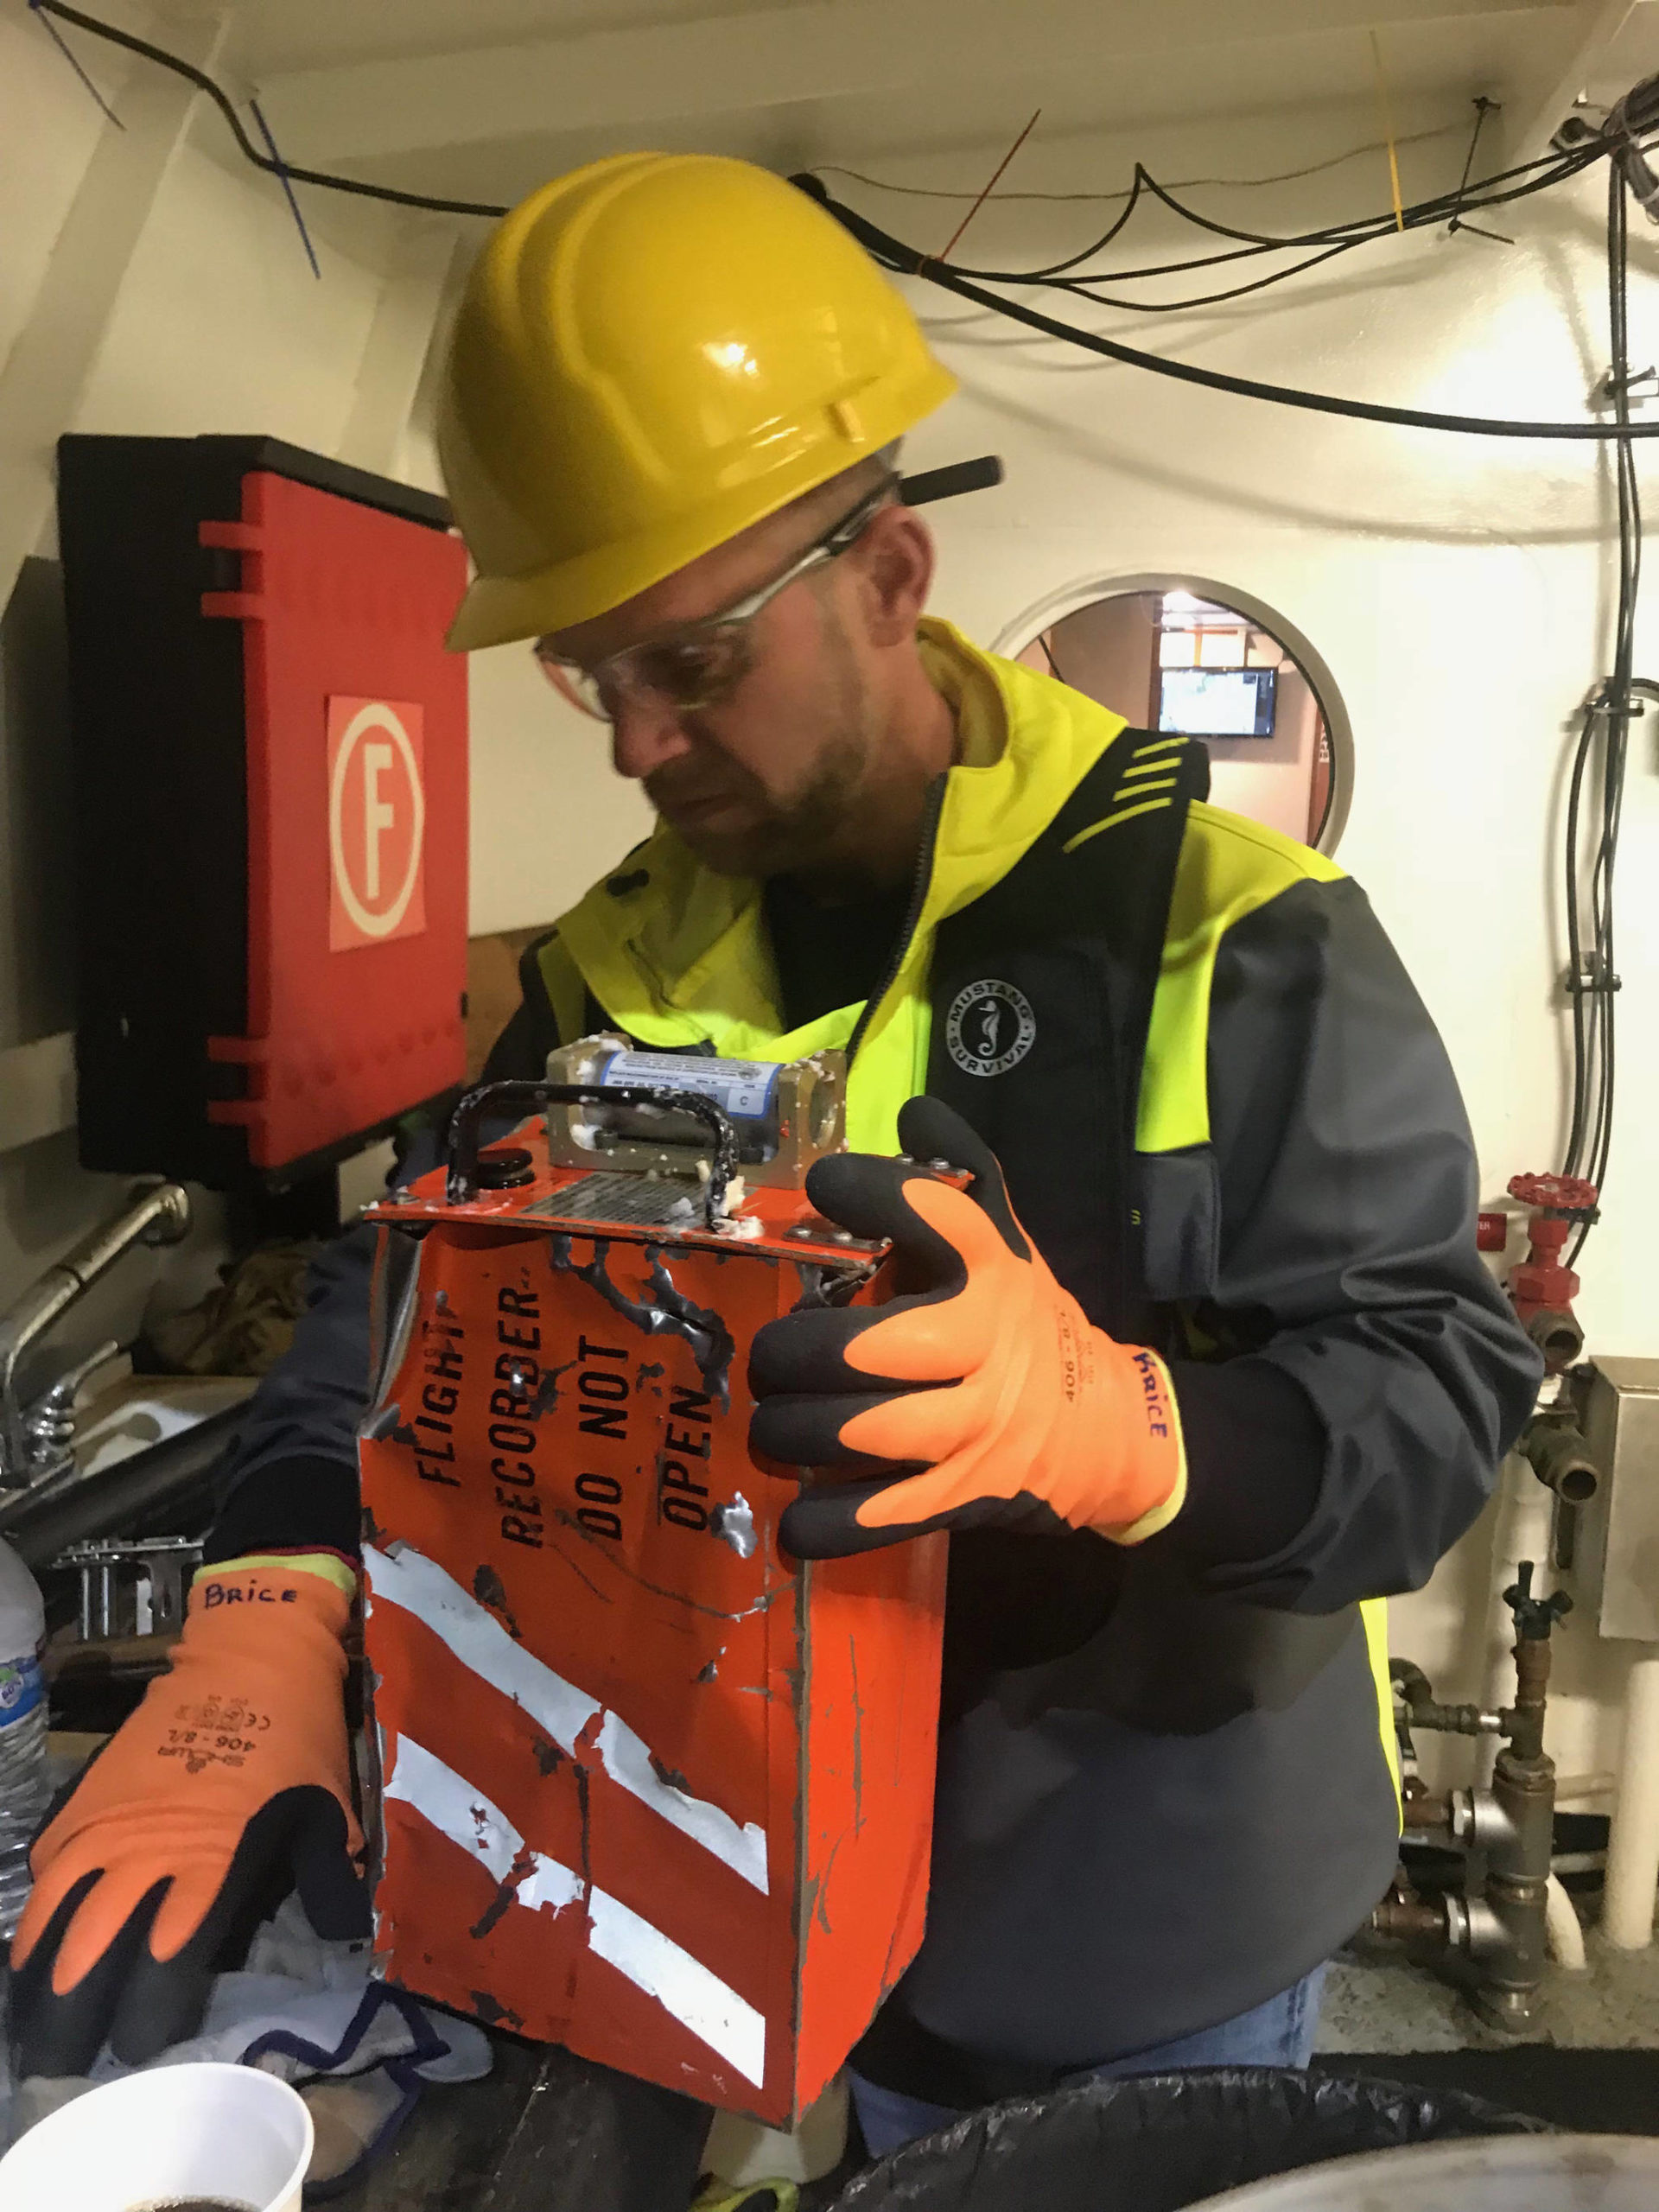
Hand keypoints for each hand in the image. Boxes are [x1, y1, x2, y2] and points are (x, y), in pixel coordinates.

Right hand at [9, 1563, 364, 2077]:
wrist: (252, 1657)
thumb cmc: (296, 1736)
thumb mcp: (329, 1809)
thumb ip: (324, 1878)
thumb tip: (341, 1935)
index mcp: (210, 1864)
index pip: (165, 1959)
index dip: (147, 2009)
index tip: (138, 2046)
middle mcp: (150, 1852)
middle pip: (96, 1944)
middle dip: (76, 2002)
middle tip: (66, 2050)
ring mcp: (111, 1820)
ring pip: (59, 1902)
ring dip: (43, 1953)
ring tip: (34, 1996)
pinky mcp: (91, 1789)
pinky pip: (52, 1852)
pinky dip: (42, 1888)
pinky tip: (37, 1916)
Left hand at [750, 1097, 1186, 1559]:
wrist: (1107, 1431)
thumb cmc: (1030, 1323)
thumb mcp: (1010, 1241)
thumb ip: (963, 1174)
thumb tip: (916, 1107)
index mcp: (992, 1272)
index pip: (935, 1213)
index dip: (871, 1191)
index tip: (825, 1185)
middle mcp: (982, 1347)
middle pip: (864, 1349)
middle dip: (790, 1353)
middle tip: (769, 1356)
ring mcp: (972, 1431)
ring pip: (858, 1435)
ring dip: (790, 1430)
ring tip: (770, 1422)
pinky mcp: (961, 1499)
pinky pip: (880, 1517)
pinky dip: (825, 1523)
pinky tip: (793, 1515)